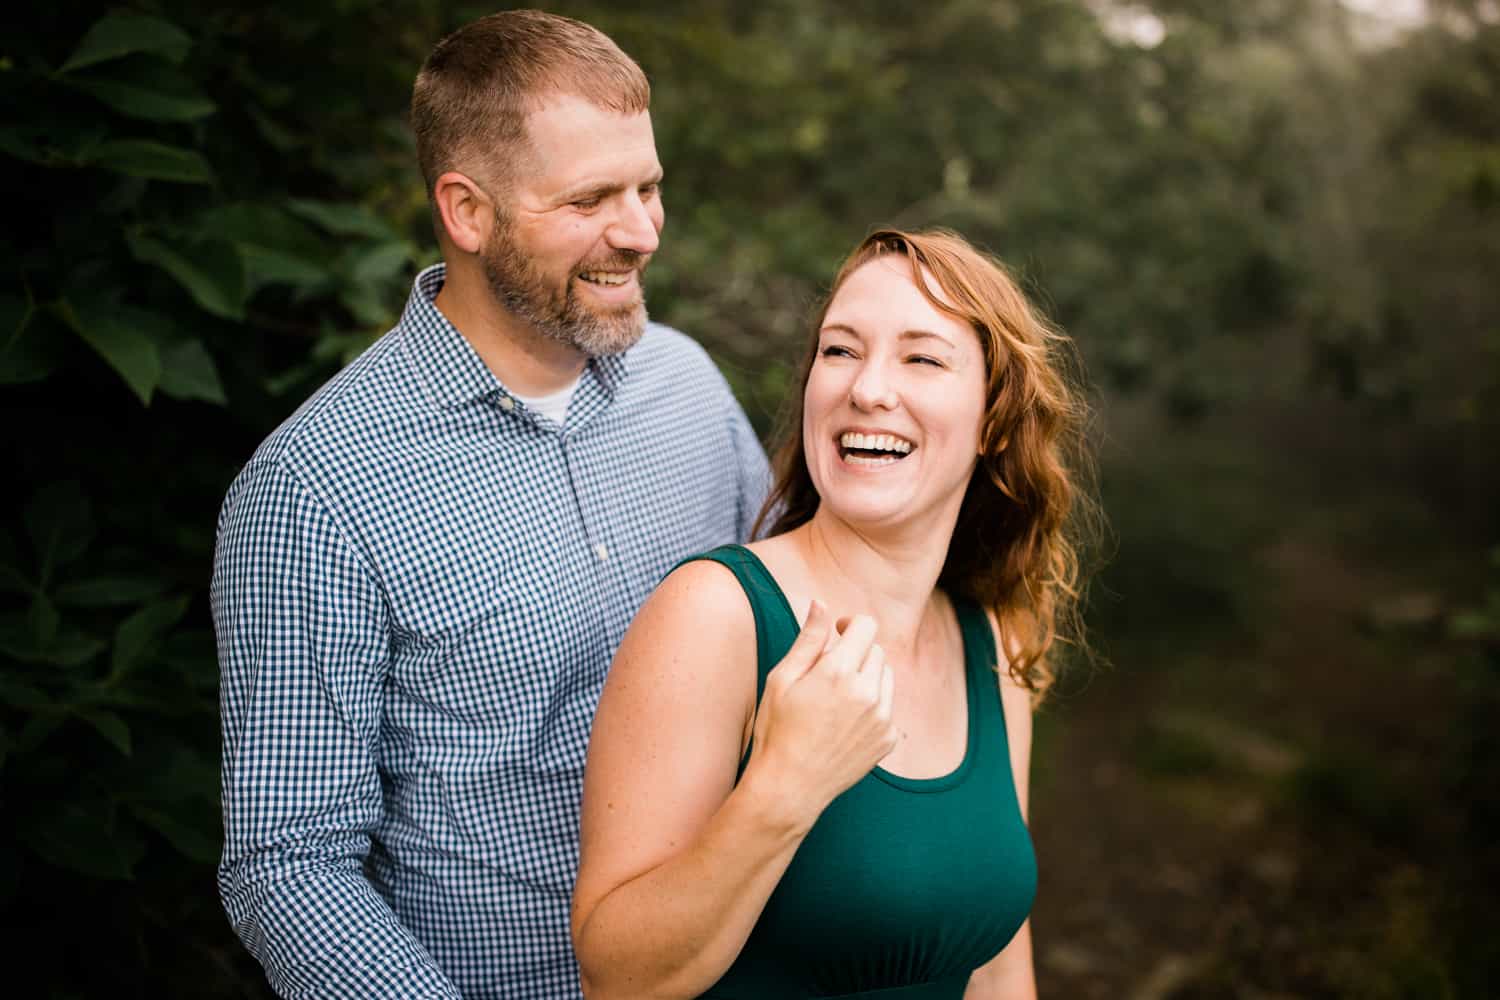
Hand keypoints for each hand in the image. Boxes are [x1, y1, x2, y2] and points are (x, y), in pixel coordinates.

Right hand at [744, 601, 896, 831]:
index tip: (837, 633)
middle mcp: (867, 692)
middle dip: (856, 652)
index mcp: (839, 672)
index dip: (850, 624)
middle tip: (829, 673)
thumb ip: (808, 639)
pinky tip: (845, 724)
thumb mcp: (782, 679)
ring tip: (837, 699)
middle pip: (876, 650)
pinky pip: (888, 707)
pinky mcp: (888, 739)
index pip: (866, 626)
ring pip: (886, 677)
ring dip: (867, 677)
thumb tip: (820, 603)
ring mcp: (882, 718)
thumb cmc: (777, 730)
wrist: (789, 787)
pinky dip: (872, 707)